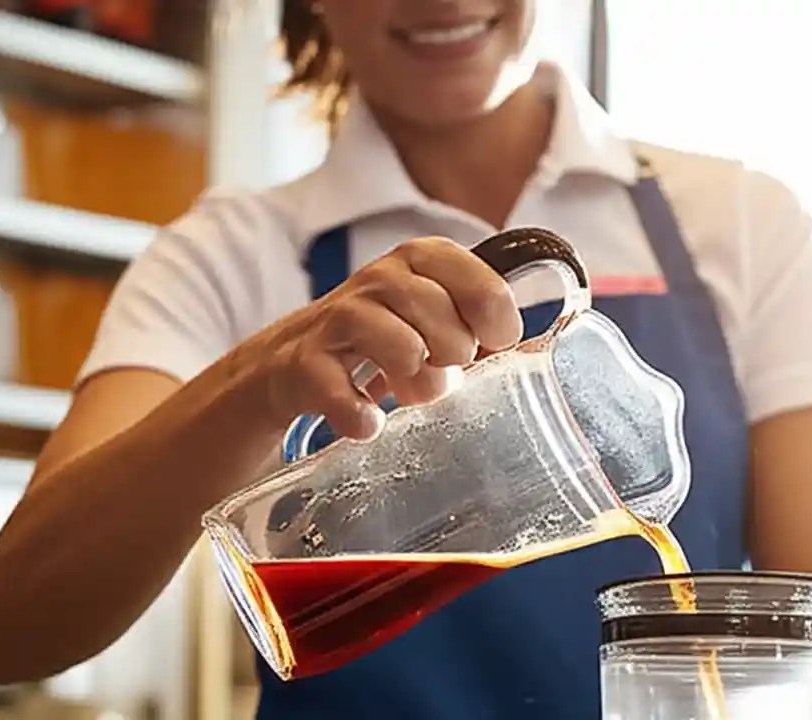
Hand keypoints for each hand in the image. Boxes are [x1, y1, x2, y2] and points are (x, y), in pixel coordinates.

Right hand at [234, 236, 521, 439]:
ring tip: (415, 392)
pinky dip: (356, 413)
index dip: (493, 315)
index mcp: (417, 264)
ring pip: (388, 338)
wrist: (290, 367)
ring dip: (412, 373)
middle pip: (431, 307)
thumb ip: (477, 328)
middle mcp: (376, 283)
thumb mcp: (432, 321)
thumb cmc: (380, 342)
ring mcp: (333, 323)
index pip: (471, 275)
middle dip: (452, 348)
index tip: (497, 342)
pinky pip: (331, 387)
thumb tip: (522, 350)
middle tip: (448, 368)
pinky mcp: (300, 367)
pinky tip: (369, 423)